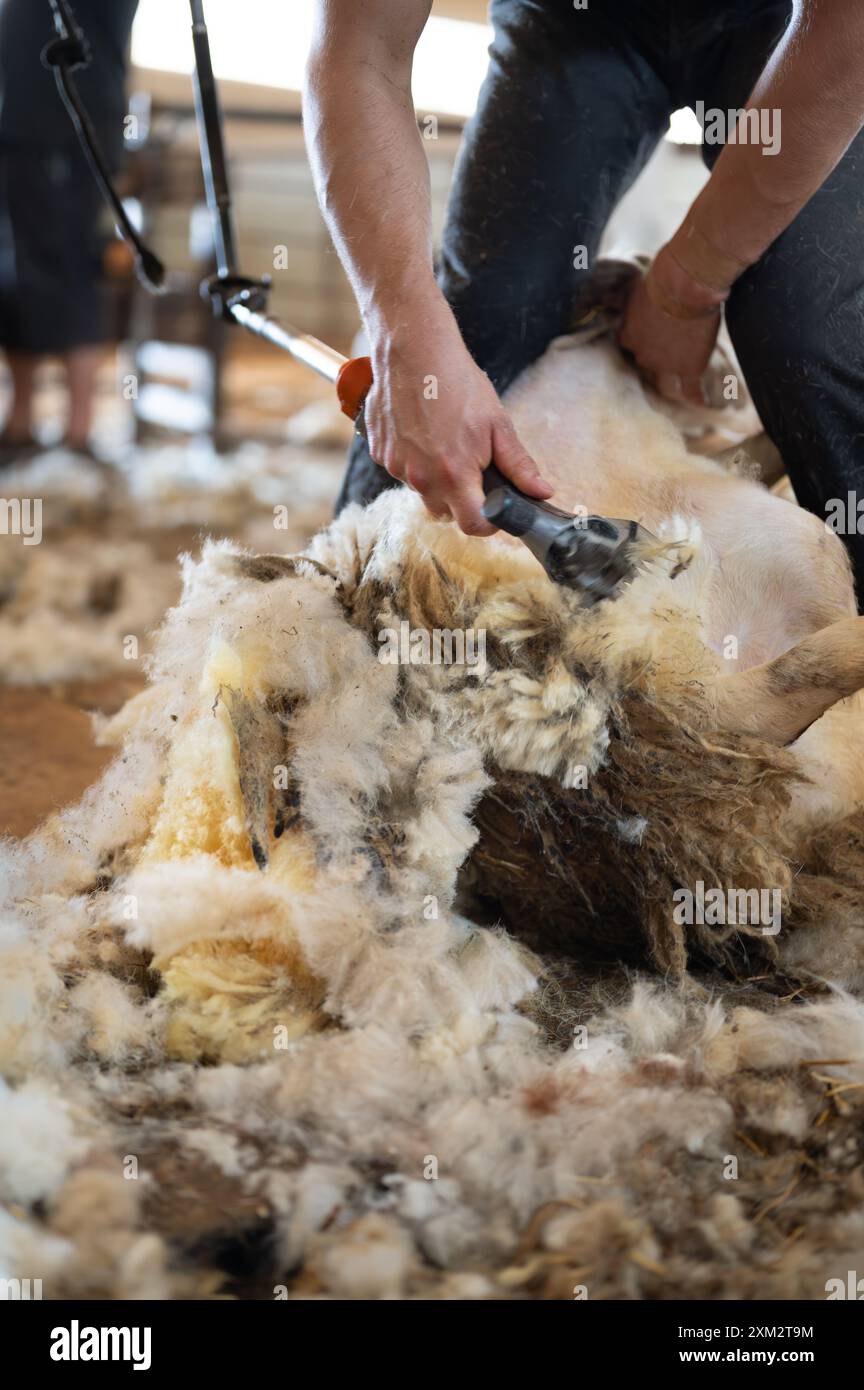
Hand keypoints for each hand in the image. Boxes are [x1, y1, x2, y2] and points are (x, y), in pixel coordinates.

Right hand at [365, 300, 552, 535]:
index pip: (473, 526)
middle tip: (472, 468)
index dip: (488, 522)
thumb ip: (519, 465)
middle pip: (446, 512)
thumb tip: (542, 492)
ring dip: (436, 479)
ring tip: (444, 442)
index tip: (495, 509)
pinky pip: (402, 471)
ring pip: (422, 491)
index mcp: (454, 474)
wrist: (413, 349)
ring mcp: (397, 467)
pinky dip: (414, 461)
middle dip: (462, 500)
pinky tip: (422, 432)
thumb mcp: (497, 424)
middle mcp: (421, 478)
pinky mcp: (380, 454)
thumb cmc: (457, 381)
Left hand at [618, 247, 722, 406]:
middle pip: (646, 364)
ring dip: (673, 381)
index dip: (640, 340)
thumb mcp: (640, 285)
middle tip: (669, 357)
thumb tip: (641, 286)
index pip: (629, 343)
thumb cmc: (663, 276)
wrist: (686, 285)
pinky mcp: (688, 369)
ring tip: (681, 385)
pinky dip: (696, 397)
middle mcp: (642, 354)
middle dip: (655, 360)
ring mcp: (665, 365)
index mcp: (628, 333)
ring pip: (665, 381)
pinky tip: (701, 402)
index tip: (648, 337)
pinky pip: (690, 391)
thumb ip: (640, 296)